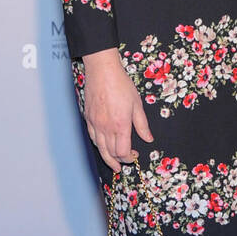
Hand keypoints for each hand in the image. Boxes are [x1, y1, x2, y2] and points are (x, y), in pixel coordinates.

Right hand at [81, 48, 153, 170]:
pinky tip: (103, 146)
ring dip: (107, 158)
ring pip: (99, 148)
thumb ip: (142, 125)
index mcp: (120, 125)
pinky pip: (93, 137)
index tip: (134, 156)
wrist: (102, 71)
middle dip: (119, 161)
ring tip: (113, 164)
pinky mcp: (88, 118)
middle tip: (125, 163)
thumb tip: (148, 139)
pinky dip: (99, 145)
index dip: (129, 158)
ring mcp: (95, 124)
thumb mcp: (137, 105)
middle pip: (111, 154)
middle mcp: (106, 128)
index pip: (123, 152)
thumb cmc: (121, 85)